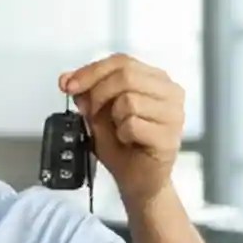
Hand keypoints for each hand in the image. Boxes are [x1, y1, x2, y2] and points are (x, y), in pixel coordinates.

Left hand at [58, 54, 184, 206]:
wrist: (138, 181)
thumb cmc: (123, 147)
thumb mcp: (98, 114)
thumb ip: (87, 94)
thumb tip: (69, 80)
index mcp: (155, 80)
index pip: (122, 61)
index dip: (91, 71)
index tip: (68, 84)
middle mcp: (170, 92)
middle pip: (126, 75)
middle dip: (98, 94)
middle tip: (92, 112)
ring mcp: (174, 114)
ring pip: (129, 99)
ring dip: (113, 118)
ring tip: (120, 131)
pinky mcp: (169, 137)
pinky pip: (133, 124)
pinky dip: (122, 134)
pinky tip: (129, 142)